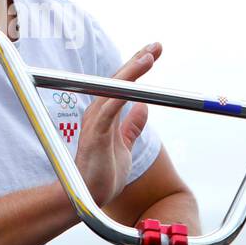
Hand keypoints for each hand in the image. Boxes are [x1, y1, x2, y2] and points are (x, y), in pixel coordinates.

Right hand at [74, 42, 160, 207]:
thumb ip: (131, 127)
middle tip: (157, 46)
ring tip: (149, 56)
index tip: (154, 52)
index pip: (122, 84)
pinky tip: (135, 82)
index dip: (137, 67)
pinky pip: (110, 108)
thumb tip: (143, 109)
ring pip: (114, 88)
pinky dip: (122, 92)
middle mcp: (98, 113)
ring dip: (132, 71)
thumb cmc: (102, 175)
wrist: (88, 198)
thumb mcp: (124, 147)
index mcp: (105, 115)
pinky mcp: (96, 133)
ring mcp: (95, 122)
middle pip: (118, 79)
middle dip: (138, 60)